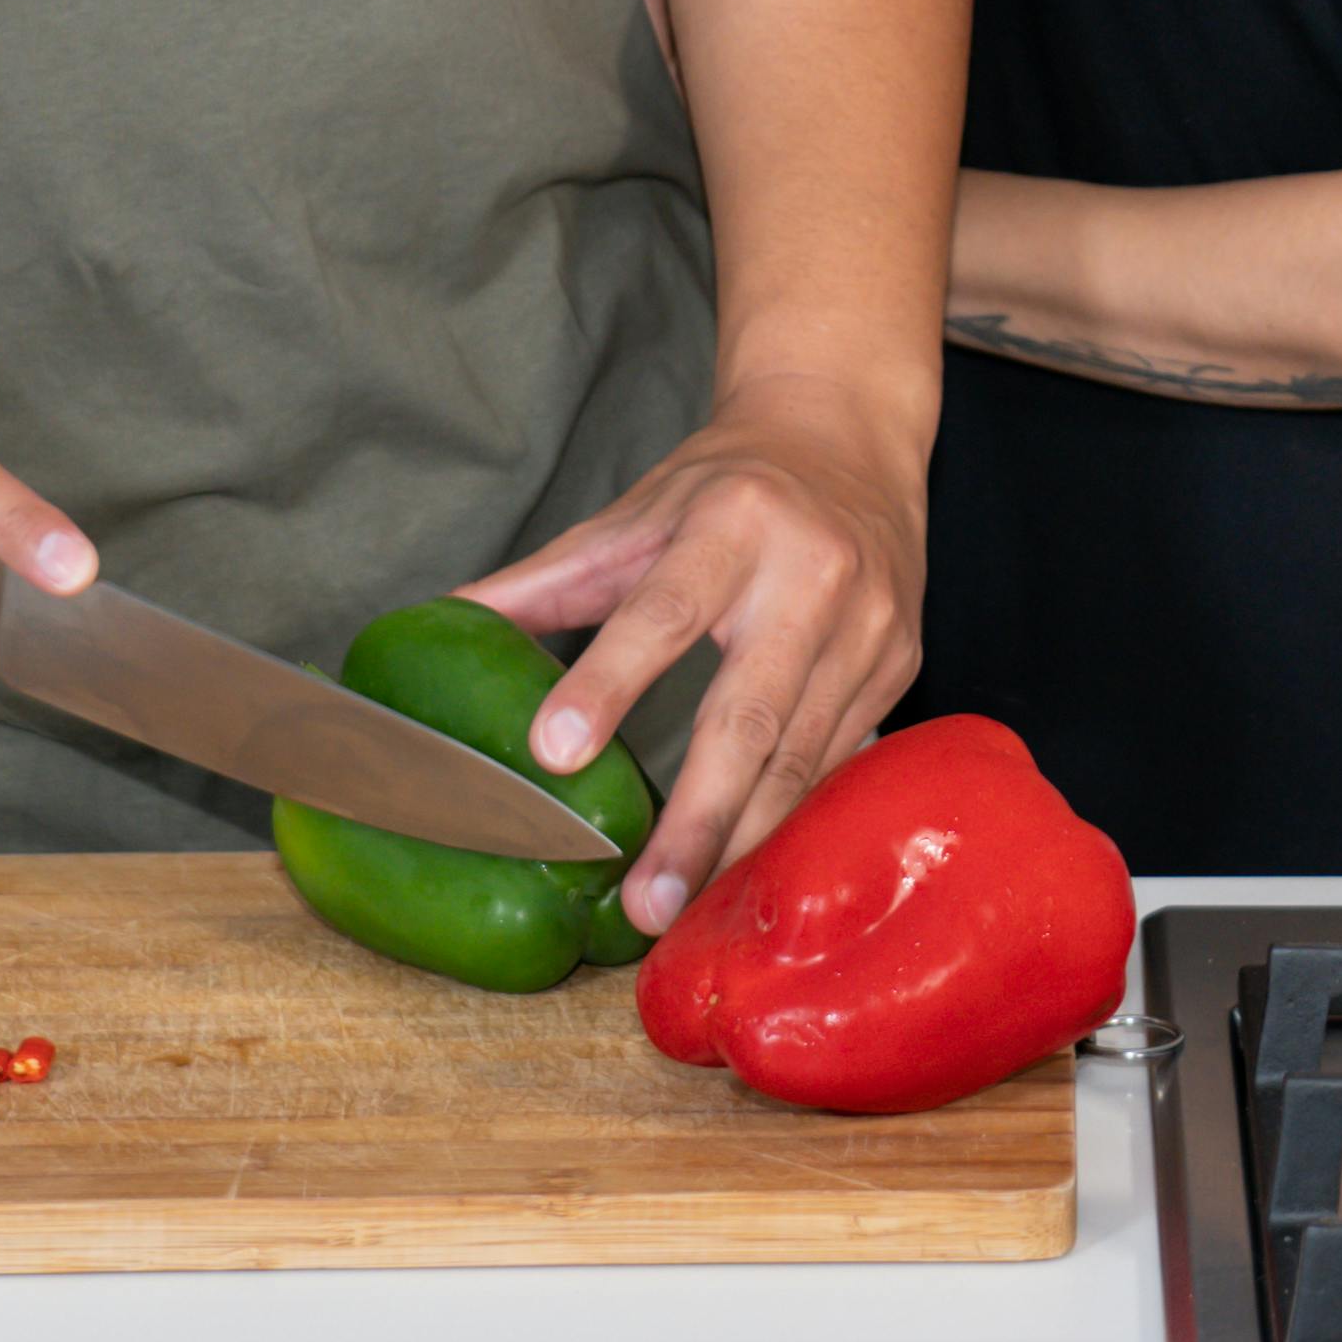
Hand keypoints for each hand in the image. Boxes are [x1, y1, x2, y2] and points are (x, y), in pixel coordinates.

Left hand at [456, 370, 926, 936]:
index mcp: (733, 521)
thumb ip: (546, 579)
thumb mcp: (637, 512)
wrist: (850, 435)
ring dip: (740, 840)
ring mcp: (869, 624)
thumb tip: (441, 622)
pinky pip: (838, 758)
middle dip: (695, 817)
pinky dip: (788, 815)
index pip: (664, 611)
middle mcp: (813, 572)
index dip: (608, 683)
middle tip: (643, 903)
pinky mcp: (901, 663)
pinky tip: (743, 864)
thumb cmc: (728, 484)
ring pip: (801, 755)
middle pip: (749, 714)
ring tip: (680, 906)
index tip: (552, 754)